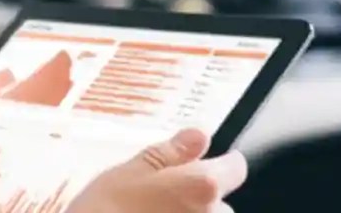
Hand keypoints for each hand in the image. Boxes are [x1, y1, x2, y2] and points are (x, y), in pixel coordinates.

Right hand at [67, 129, 246, 212]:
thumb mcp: (133, 170)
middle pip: (222, 205)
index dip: (222, 163)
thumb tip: (201, 135)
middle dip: (200, 200)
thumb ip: (172, 153)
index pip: (235, 169)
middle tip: (164, 198)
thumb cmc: (104, 209)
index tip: (202, 163)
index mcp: (202, 186)